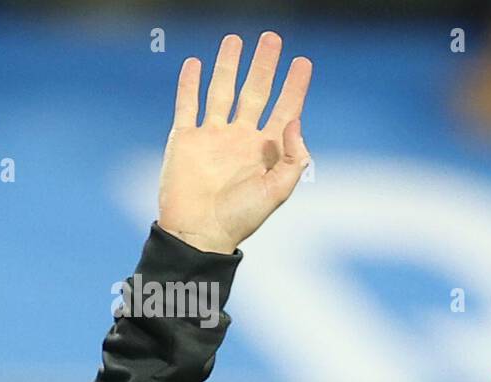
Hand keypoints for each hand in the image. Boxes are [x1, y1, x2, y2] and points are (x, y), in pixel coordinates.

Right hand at [157, 32, 312, 254]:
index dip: (295, 86)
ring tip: (235, 40)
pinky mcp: (186, 139)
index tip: (303, 62)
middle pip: (255, 92)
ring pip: (222, 91)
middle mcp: (241, 139)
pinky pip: (188, 105)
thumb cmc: (241, 218)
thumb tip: (296, 121)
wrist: (199, 232)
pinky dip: (190, 84)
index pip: (285, 109)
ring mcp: (213, 136)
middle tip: (273, 39)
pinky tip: (196, 63)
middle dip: (264, 66)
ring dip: (228, 65)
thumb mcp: (277, 191)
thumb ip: (292, 157)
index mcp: (267, 151)